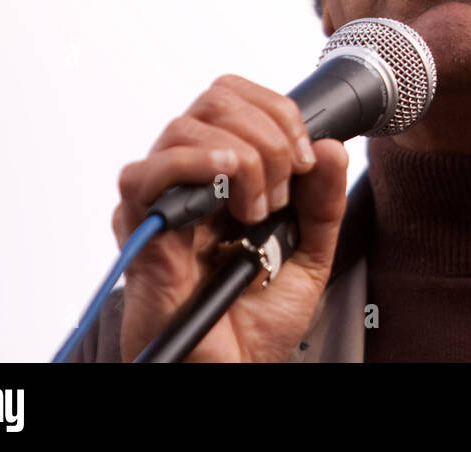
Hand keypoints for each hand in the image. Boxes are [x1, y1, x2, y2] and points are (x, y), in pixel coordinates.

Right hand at [111, 74, 349, 361]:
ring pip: (183, 128)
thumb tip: (331, 147)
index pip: (237, 97)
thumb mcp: (311, 255)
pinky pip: (144, 175)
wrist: (230, 372)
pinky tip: (228, 197)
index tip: (308, 159)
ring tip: (257, 210)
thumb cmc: (256, 323)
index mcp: (228, 173)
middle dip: (269, 132)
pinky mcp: (138, 232)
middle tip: (284, 190)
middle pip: (215, 99)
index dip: (278, 111)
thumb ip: (324, 202)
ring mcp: (162, 202)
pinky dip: (193, 168)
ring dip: (241, 158)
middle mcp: (191, 179)